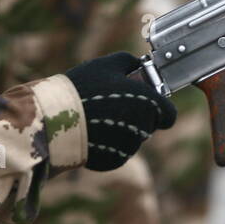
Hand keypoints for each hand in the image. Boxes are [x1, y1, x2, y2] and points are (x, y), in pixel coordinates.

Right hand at [65, 52, 176, 170]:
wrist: (55, 120)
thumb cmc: (82, 89)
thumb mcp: (106, 65)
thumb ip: (128, 62)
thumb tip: (138, 64)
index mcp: (148, 103)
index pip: (169, 114)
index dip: (160, 109)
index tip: (145, 102)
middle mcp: (143, 128)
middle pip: (149, 125)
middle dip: (137, 116)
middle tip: (113, 106)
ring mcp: (129, 147)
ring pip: (133, 139)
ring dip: (122, 130)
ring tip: (98, 118)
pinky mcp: (114, 161)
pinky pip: (117, 151)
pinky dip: (108, 144)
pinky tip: (92, 133)